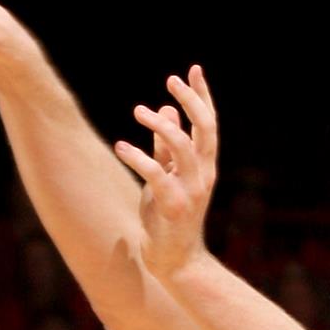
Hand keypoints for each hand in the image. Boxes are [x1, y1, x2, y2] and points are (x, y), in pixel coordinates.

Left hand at [114, 66, 219, 276]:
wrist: (177, 260)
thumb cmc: (170, 217)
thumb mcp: (169, 176)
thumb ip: (167, 146)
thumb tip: (166, 110)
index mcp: (205, 166)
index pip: (209, 124)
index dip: (202, 96)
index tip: (193, 69)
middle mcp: (203, 175)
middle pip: (205, 130)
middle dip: (191, 101)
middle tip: (170, 80)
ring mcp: (191, 191)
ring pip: (182, 148)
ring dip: (160, 126)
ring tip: (138, 111)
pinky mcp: (172, 207)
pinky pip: (156, 175)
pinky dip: (138, 157)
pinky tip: (120, 146)